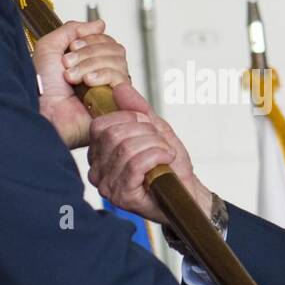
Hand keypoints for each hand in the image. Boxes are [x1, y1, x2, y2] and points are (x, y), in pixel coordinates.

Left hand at [33, 19, 129, 148]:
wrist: (40, 111)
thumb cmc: (40, 87)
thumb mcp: (49, 47)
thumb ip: (72, 29)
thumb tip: (100, 23)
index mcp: (87, 62)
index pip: (106, 41)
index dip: (91, 40)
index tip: (72, 48)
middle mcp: (100, 75)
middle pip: (115, 49)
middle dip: (89, 52)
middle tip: (68, 64)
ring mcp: (108, 89)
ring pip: (118, 62)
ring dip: (90, 65)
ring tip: (72, 78)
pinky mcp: (115, 103)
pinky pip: (121, 80)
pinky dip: (103, 75)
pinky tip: (87, 83)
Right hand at [86, 83, 211, 222]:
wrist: (186, 193)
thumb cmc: (169, 166)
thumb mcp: (155, 130)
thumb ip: (137, 109)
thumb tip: (119, 87)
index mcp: (99, 153)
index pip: (101, 124)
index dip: (129, 118)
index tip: (149, 127)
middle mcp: (97, 170)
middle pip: (114, 134)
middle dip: (145, 131)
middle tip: (161, 142)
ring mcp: (107, 185)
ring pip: (126, 148)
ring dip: (155, 145)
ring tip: (166, 153)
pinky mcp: (122, 196)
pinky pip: (136, 164)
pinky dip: (157, 156)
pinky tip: (166, 159)